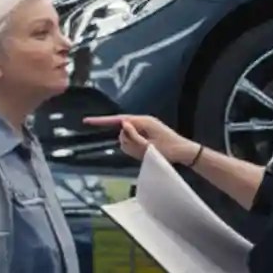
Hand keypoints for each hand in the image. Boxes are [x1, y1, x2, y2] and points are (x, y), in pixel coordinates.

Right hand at [84, 114, 199, 164]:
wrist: (185, 152)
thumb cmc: (170, 149)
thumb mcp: (150, 145)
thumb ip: (134, 136)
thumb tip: (122, 125)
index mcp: (143, 121)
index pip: (118, 119)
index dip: (101, 121)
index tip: (87, 121)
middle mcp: (142, 123)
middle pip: (122, 132)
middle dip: (128, 142)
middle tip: (145, 149)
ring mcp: (143, 130)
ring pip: (126, 140)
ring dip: (133, 148)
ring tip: (149, 151)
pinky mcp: (145, 137)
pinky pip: (132, 144)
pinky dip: (137, 150)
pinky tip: (149, 152)